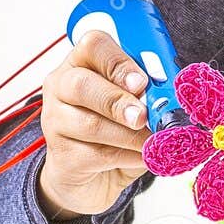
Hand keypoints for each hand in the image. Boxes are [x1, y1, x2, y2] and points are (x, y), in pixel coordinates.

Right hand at [36, 30, 151, 218]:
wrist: (90, 178)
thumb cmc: (113, 131)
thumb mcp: (131, 104)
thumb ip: (145, 93)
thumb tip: (168, 94)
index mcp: (80, 63)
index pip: (92, 45)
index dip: (119, 62)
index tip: (142, 82)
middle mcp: (61, 87)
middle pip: (81, 83)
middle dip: (118, 100)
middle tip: (143, 115)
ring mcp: (55, 122)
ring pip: (90, 123)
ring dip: (128, 134)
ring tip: (151, 140)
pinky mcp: (62, 155)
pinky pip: (96, 155)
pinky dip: (127, 156)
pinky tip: (141, 157)